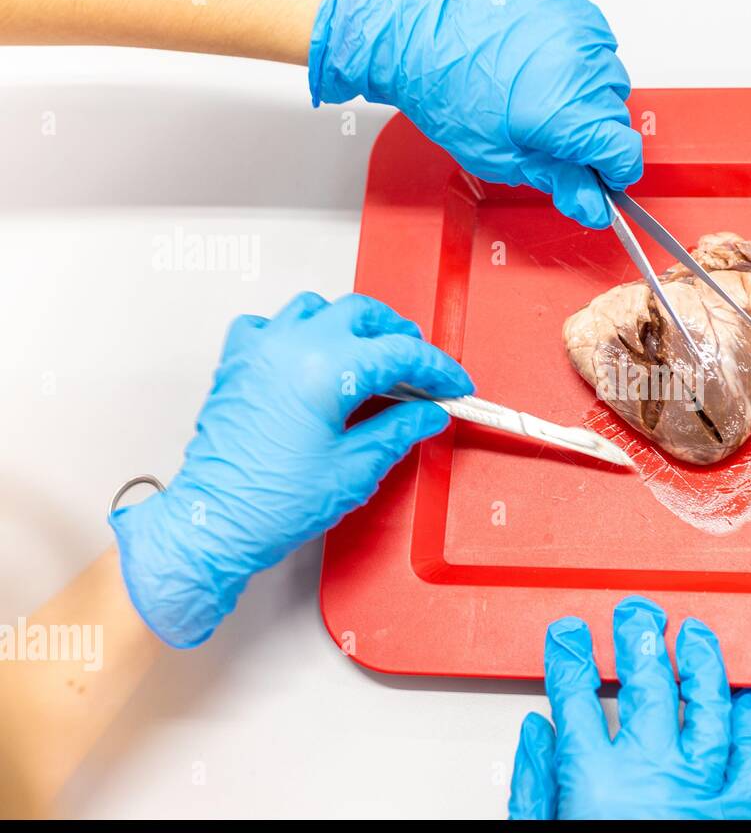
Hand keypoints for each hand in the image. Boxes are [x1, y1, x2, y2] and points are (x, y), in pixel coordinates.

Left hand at [110, 292, 472, 647]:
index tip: (453, 385)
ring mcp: (260, 350)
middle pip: (362, 314)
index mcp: (326, 369)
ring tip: (373, 357)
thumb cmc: (272, 503)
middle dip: (399, 337)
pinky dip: (299, 331)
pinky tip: (313, 357)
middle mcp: (290, 347)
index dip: (437, 369)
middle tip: (422, 371)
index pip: (400, 353)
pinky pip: (272, 324)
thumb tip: (427, 415)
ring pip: (318, 308)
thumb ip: (399, 431)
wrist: (216, 524)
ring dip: (352, 326)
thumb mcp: (356, 469)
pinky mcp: (238, 364)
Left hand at [308, 0, 641, 228]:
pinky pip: (599, 46)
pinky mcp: (573, 10)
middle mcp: (581, 68)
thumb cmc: (450, 94)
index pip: (624, 152)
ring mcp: (580, 33)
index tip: (599, 177)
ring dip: (589, 96)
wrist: (424, 37)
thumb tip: (594, 206)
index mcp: (566, 112)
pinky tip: (548, 69)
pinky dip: (582, 63)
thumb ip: (560, 182)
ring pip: (611, 81)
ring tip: (543, 96)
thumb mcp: (503, 158)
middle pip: (616, 118)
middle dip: (592, 134)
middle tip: (549, 134)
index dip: (613, 173)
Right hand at [508, 596, 750, 818]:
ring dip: (702, 662)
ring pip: (708, 706)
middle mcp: (650, 771)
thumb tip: (537, 734)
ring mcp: (697, 788)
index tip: (568, 632)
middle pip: (647, 683)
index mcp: (594, 777)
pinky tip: (746, 701)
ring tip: (695, 634)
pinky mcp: (730, 814)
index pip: (574, 693)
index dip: (568, 655)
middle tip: (636, 612)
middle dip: (639, 636)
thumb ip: (535, 783)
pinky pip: (750, 762)